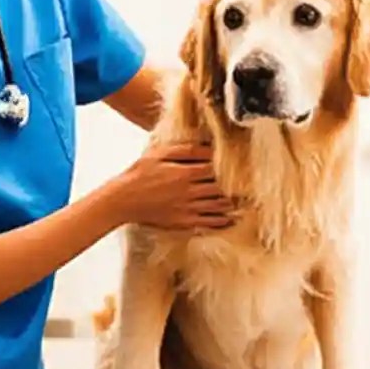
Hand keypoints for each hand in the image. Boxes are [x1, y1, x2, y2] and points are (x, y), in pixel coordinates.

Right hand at [112, 142, 234, 230]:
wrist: (123, 200)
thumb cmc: (139, 174)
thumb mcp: (158, 154)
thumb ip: (184, 150)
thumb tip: (208, 146)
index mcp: (185, 173)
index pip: (216, 168)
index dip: (229, 166)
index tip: (239, 165)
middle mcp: (190, 191)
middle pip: (221, 187)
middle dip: (234, 184)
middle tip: (247, 183)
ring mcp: (187, 208)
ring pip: (218, 205)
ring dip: (232, 202)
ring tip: (243, 199)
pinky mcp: (183, 221)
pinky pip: (208, 222)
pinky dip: (222, 220)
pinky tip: (231, 218)